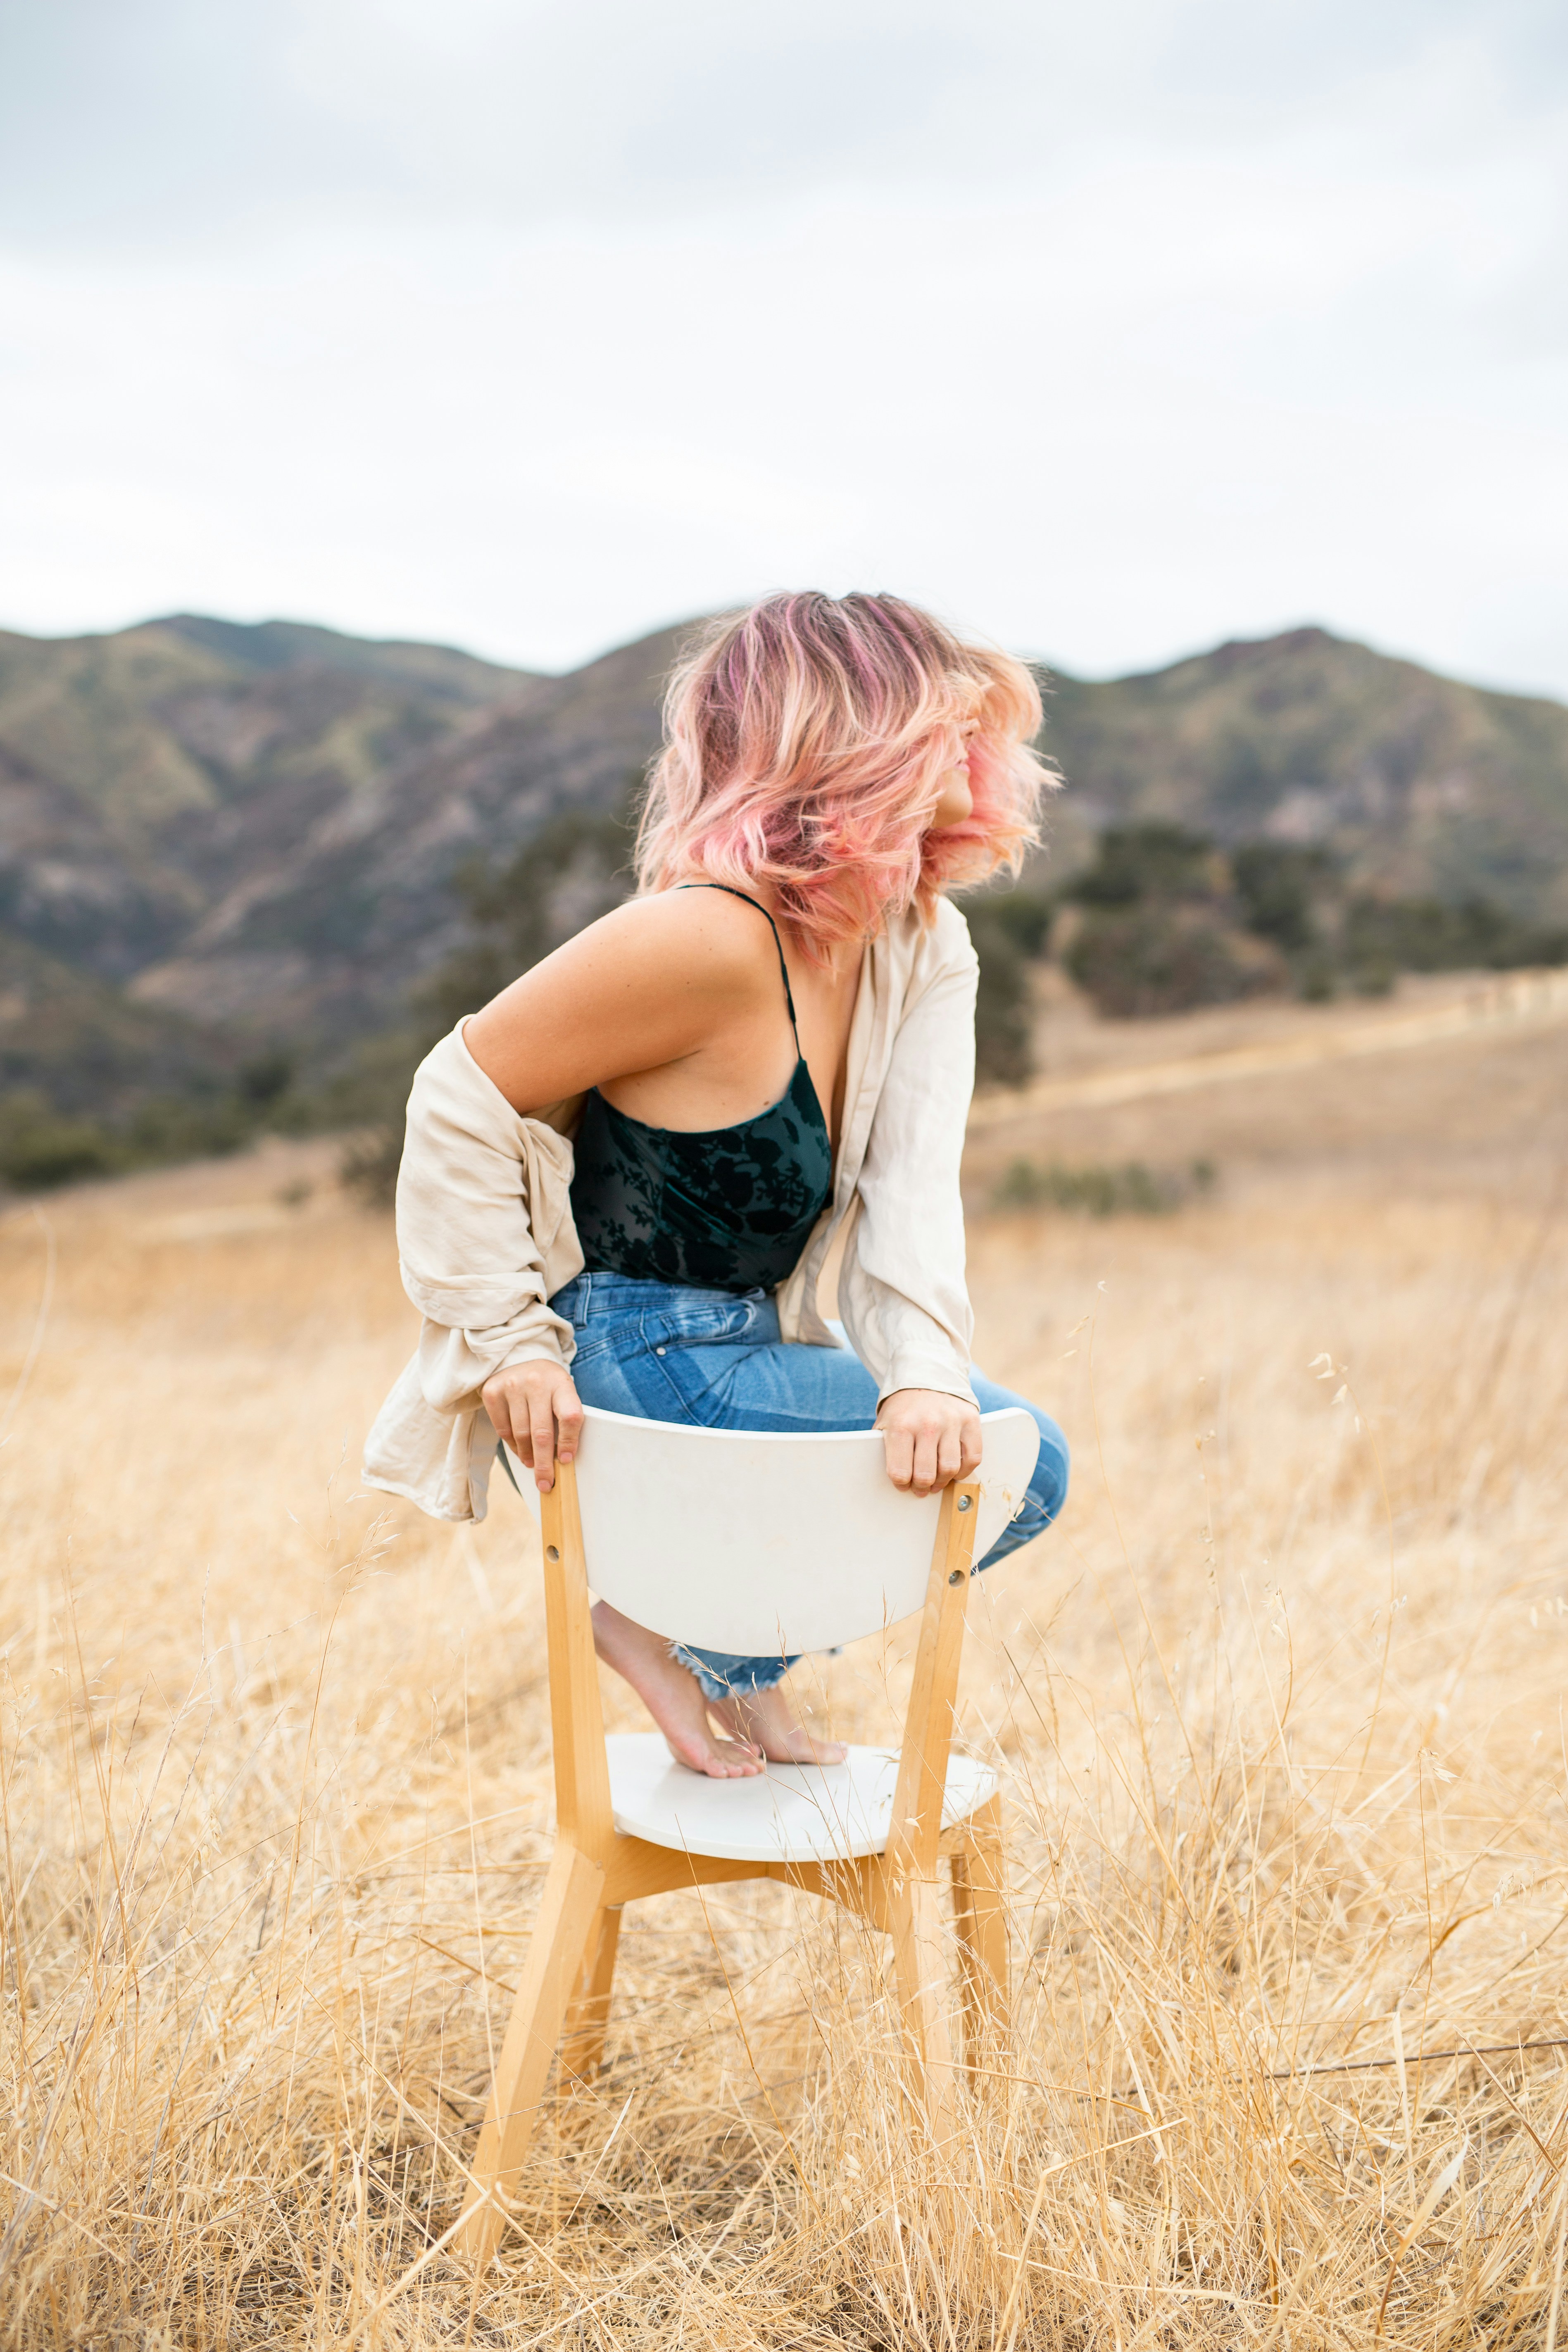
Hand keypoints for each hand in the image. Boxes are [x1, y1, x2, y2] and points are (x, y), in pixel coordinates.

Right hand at [481, 1361, 583, 1492]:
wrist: (519, 1358)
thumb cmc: (547, 1385)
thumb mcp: (562, 1393)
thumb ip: (564, 1419)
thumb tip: (562, 1460)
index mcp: (561, 1383)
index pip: (570, 1416)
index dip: (570, 1442)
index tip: (566, 1461)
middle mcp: (536, 1382)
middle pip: (542, 1432)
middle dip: (544, 1464)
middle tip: (545, 1483)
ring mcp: (512, 1385)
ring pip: (520, 1434)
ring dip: (528, 1456)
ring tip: (532, 1464)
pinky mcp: (492, 1391)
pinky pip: (502, 1430)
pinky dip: (512, 1445)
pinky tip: (520, 1450)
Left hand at [875, 1388, 982, 1496]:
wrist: (926, 1376)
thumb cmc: (904, 1408)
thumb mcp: (885, 1424)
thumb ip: (886, 1448)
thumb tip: (894, 1478)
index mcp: (901, 1426)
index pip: (900, 1472)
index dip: (901, 1483)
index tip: (903, 1483)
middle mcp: (927, 1424)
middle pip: (926, 1474)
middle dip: (921, 1487)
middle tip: (921, 1487)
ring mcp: (951, 1422)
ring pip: (950, 1469)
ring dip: (942, 1481)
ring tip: (936, 1481)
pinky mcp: (970, 1420)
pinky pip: (973, 1458)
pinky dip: (964, 1471)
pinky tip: (954, 1470)